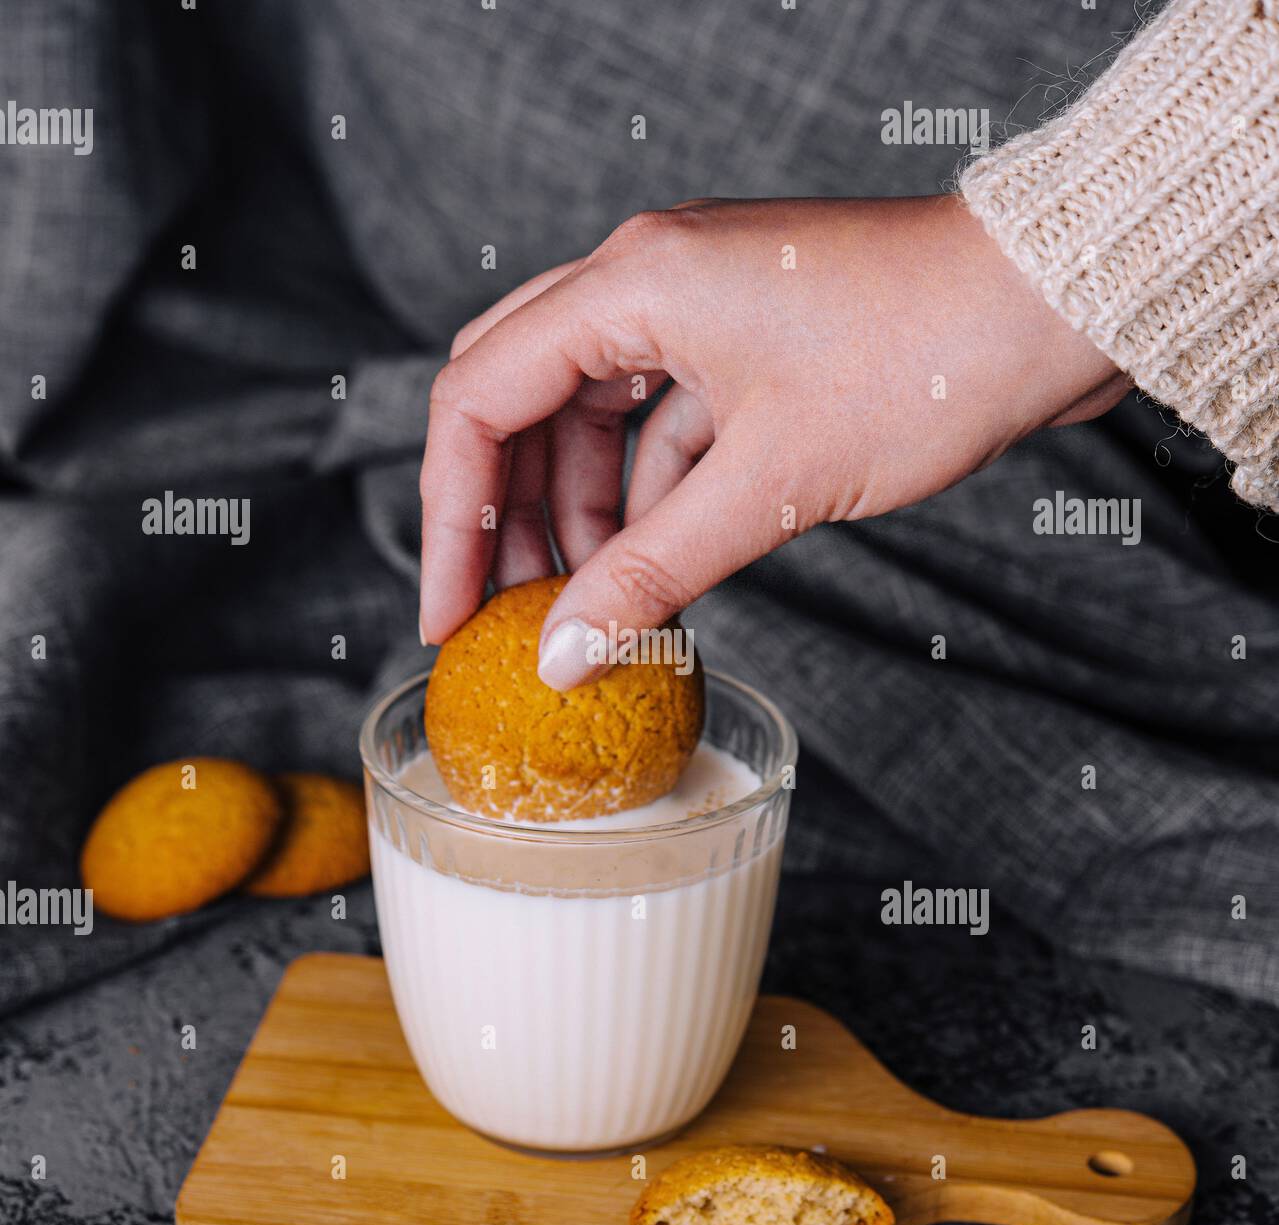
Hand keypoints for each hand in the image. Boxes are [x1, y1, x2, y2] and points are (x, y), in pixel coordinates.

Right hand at [418, 194, 1127, 688]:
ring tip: (584, 609)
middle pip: (519, 404)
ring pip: (589, 418)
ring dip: (578, 514)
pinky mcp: (743, 341)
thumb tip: (564, 654)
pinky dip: (646, 497)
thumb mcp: (771, 484)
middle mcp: (646, 280)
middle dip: (503, 516)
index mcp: (629, 284)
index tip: (450, 615)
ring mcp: (696, 307)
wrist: (1052, 303)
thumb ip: (653, 574)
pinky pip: (659, 424)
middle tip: (501, 616)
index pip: (478, 399)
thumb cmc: (926, 359)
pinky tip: (652, 569)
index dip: (451, 518)